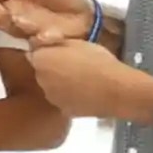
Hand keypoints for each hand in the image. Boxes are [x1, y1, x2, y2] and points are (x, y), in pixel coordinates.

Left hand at [27, 40, 152, 121]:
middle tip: (73, 64)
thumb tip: (39, 42)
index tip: (60, 51)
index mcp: (41, 60)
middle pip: (41, 71)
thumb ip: (54, 42)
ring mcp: (51, 97)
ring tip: (81, 79)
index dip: (47, 51)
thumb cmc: (97, 60)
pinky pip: (62, 99)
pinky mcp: (64, 111)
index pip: (35, 53)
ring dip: (59, 82)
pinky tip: (84, 93)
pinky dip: (69, 96)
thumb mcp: (76, 42)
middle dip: (52, 67)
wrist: (117, 90)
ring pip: (51, 86)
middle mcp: (40, 80)